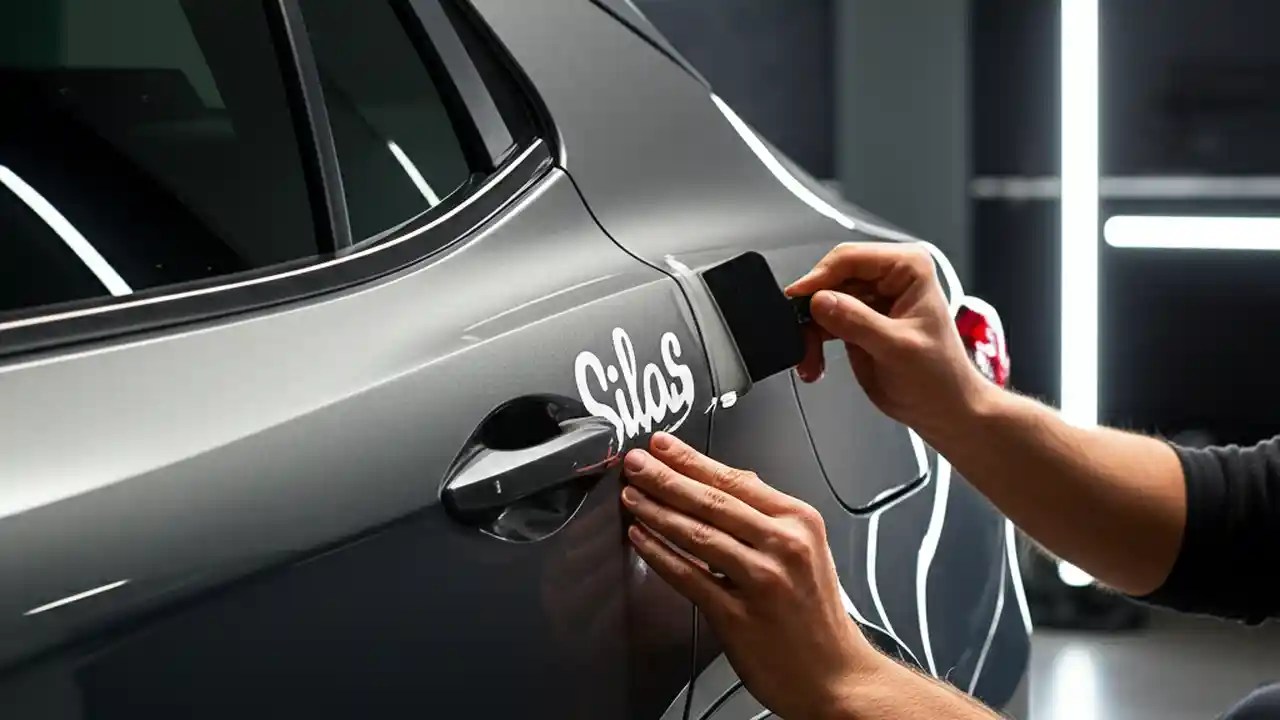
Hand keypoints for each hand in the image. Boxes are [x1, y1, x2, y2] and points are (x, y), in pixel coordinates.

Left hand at [621, 432, 886, 719]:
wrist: (836, 676)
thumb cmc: (817, 616)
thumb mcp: (808, 550)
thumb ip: (767, 516)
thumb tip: (719, 483)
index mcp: (799, 522)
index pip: (736, 479)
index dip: (692, 460)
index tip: (662, 445)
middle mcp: (783, 545)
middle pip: (712, 501)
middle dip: (666, 478)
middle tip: (636, 463)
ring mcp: (761, 580)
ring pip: (697, 534)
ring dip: (657, 511)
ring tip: (631, 496)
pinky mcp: (738, 615)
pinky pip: (689, 577)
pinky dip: (660, 555)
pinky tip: (642, 540)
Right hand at [786, 242, 988, 436]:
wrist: (942, 410)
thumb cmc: (939, 377)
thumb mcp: (898, 348)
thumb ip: (857, 322)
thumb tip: (820, 301)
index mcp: (907, 268)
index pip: (851, 258)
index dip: (820, 278)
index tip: (797, 300)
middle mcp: (888, 277)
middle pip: (831, 279)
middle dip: (812, 310)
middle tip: (801, 339)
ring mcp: (871, 299)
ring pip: (821, 302)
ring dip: (809, 332)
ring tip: (809, 361)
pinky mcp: (857, 321)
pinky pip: (823, 322)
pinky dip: (813, 342)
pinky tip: (813, 364)